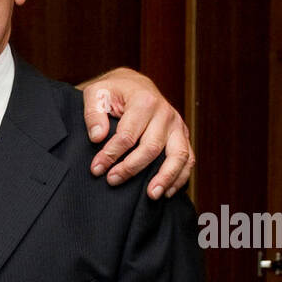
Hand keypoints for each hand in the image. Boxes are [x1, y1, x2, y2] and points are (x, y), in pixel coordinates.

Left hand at [79, 67, 193, 197]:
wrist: (134, 85)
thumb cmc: (113, 92)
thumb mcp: (96, 94)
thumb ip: (93, 113)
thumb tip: (97, 137)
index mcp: (144, 101)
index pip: (128, 135)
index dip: (111, 155)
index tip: (96, 169)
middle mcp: (165, 113)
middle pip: (151, 148)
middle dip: (131, 168)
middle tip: (112, 180)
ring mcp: (177, 126)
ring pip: (178, 155)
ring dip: (165, 178)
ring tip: (151, 195)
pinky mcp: (182, 136)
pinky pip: (188, 159)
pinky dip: (180, 178)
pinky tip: (166, 192)